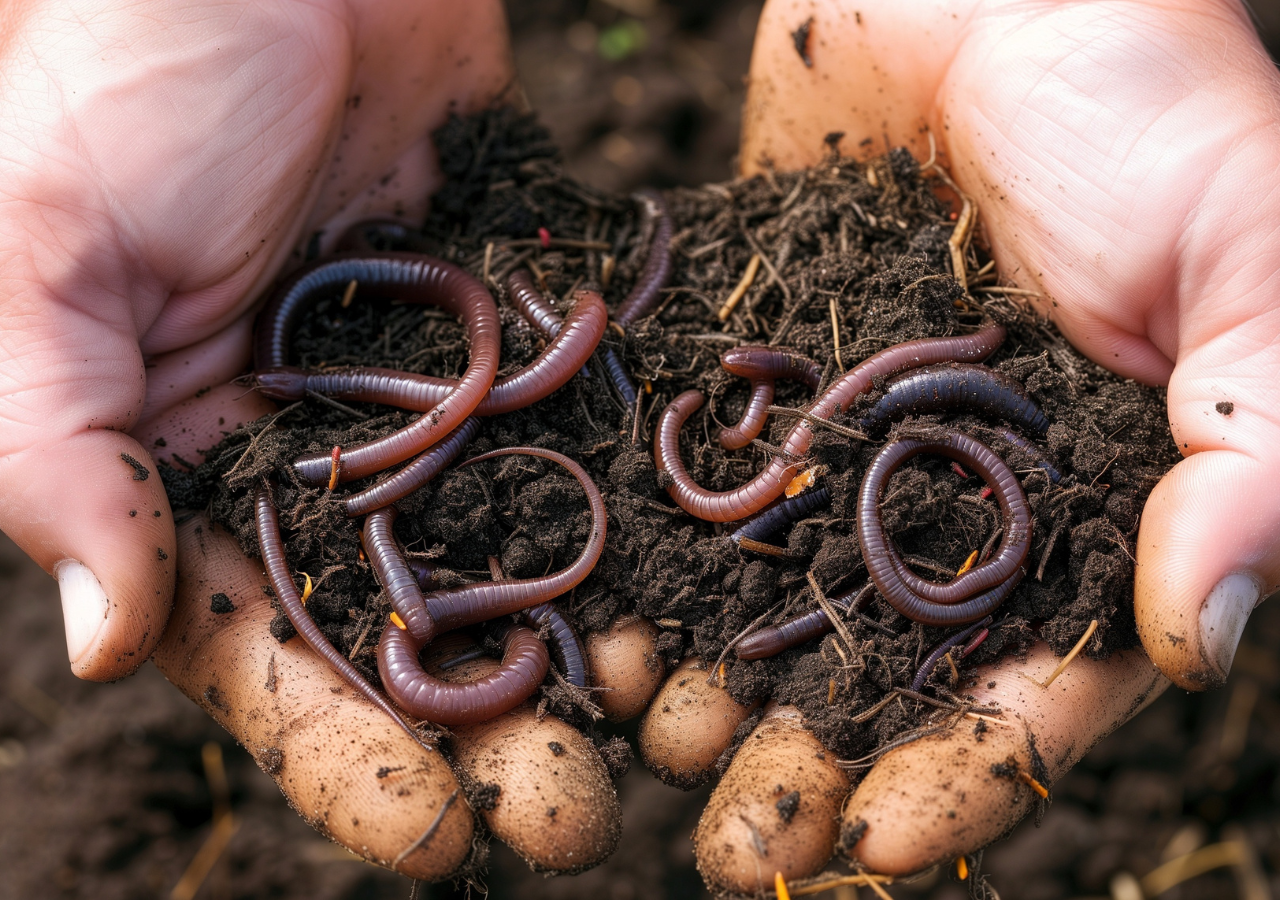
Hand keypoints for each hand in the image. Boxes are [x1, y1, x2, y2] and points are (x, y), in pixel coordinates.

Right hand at [0, 0, 588, 879]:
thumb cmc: (126, 79)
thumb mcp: (43, 261)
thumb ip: (54, 450)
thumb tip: (103, 647)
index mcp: (190, 470)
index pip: (265, 653)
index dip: (344, 758)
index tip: (434, 844)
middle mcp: (322, 454)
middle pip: (414, 629)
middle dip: (491, 733)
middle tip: (578, 819)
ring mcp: (438, 396)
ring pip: (522, 552)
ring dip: (591, 643)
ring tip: (665, 726)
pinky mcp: (525, 327)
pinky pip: (591, 432)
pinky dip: (647, 507)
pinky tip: (710, 583)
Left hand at [689, 0, 1279, 881]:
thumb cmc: (1145, 99)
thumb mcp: (1243, 258)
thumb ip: (1258, 442)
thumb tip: (1214, 633)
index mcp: (1088, 500)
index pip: (1032, 677)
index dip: (963, 772)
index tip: (879, 847)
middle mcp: (955, 492)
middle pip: (882, 664)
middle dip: (814, 760)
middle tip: (735, 847)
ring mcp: (842, 438)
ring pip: (770, 593)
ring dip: (713, 679)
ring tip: (645, 745)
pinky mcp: (749, 371)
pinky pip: (692, 483)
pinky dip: (646, 555)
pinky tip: (591, 615)